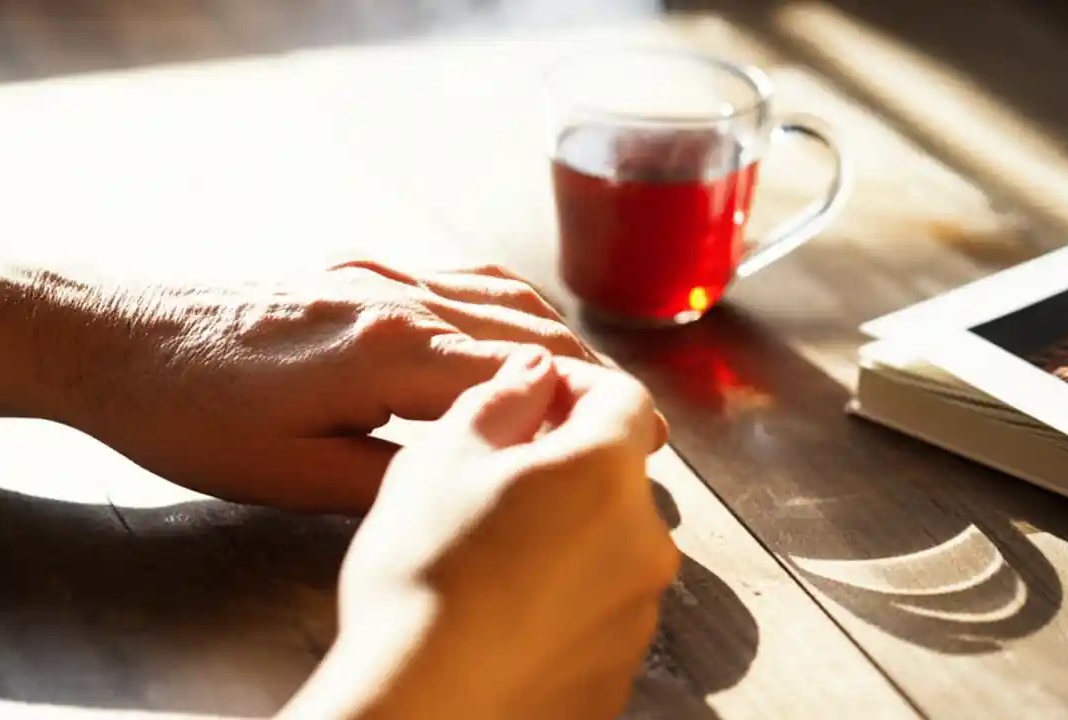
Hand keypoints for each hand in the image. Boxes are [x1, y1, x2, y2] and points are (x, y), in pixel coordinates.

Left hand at [43, 262, 591, 511]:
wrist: (116, 341)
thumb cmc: (191, 415)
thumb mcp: (292, 478)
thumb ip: (395, 479)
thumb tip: (471, 483)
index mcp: (389, 351)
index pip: (527, 373)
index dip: (593, 406)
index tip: (638, 441)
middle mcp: (396, 298)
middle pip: (528, 329)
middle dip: (592, 377)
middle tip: (633, 425)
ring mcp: (376, 275)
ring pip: (499, 297)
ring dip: (557, 341)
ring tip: (592, 389)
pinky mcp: (357, 273)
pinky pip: (459, 280)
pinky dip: (507, 310)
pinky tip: (518, 336)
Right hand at [288, 349, 677, 718]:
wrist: (423, 709)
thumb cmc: (424, 576)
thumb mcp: (441, 458)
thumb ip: (501, 399)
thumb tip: (537, 372)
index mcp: (605, 472)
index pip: (622, 396)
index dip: (574, 383)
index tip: (529, 395)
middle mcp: (644, 541)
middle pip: (616, 474)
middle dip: (564, 462)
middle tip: (491, 476)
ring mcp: (637, 613)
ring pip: (608, 543)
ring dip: (565, 531)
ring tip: (487, 553)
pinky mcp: (619, 669)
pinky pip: (598, 607)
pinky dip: (563, 595)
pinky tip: (501, 609)